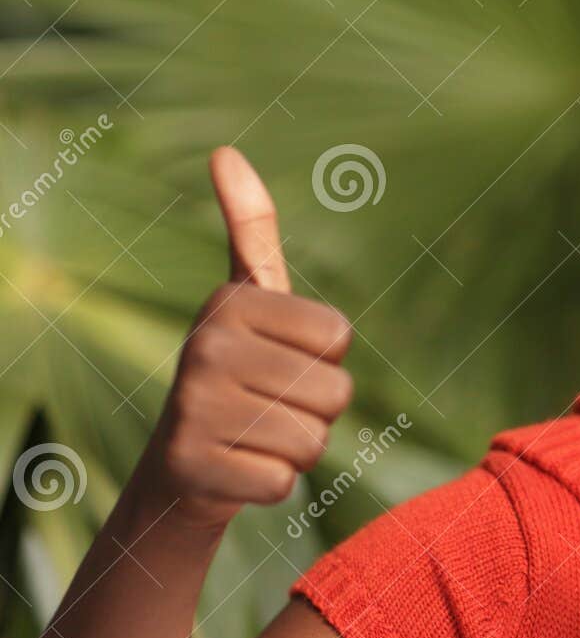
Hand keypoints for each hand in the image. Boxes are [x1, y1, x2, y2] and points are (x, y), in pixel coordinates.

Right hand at [138, 147, 353, 531]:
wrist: (181, 463)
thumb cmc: (237, 370)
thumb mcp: (249, 299)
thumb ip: (252, 229)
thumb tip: (226, 153)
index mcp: (229, 303)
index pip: (339, 338)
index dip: (323, 360)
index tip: (280, 359)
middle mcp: (204, 347)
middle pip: (335, 393)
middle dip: (315, 409)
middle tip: (267, 405)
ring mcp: (194, 409)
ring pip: (313, 440)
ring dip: (296, 448)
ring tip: (253, 435)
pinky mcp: (196, 468)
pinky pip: (285, 483)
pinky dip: (271, 484)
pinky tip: (237, 469)